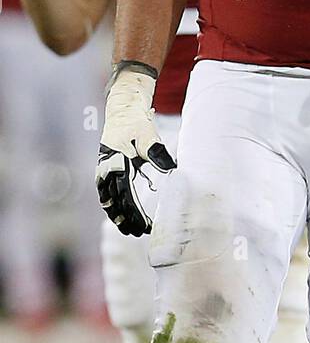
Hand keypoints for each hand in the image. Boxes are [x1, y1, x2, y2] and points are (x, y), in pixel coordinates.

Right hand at [96, 63, 175, 235]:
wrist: (123, 109)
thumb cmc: (138, 123)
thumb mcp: (150, 136)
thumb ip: (159, 154)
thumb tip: (172, 169)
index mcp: (117, 161)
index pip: (125, 195)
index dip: (134, 213)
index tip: (145, 226)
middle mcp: (107, 167)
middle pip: (114, 200)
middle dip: (125, 219)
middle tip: (138, 234)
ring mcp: (103, 168)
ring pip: (107, 198)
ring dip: (116, 214)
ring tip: (127, 230)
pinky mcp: (104, 167)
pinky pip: (105, 190)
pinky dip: (110, 204)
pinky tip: (116, 215)